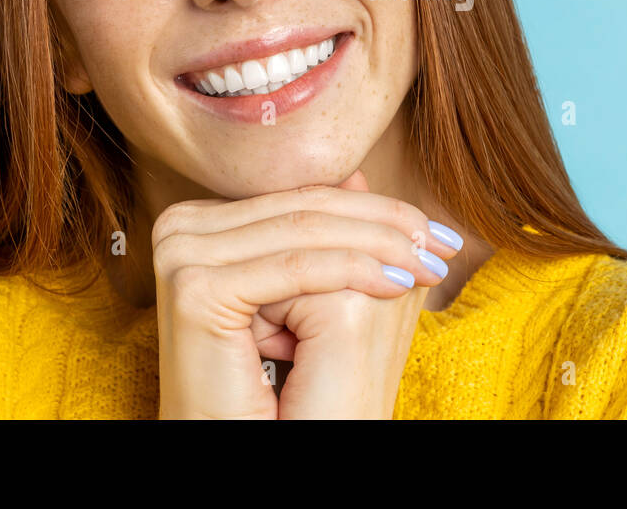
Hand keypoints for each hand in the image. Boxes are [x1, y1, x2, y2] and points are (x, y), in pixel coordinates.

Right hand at [152, 171, 458, 418]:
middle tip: (447, 244)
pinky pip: (293, 270)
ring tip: (432, 266)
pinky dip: (353, 272)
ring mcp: (180, 253)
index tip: (439, 232)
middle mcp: (181, 227)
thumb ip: (326, 233)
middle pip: (305, 212)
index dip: (377, 211)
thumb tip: (360, 173)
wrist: (244, 453)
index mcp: (201, 221)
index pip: (302, 199)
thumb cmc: (278, 390)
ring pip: (304, 234)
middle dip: (387, 226)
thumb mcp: (314, 299)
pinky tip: (398, 282)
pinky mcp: (191, 287)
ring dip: (381, 246)